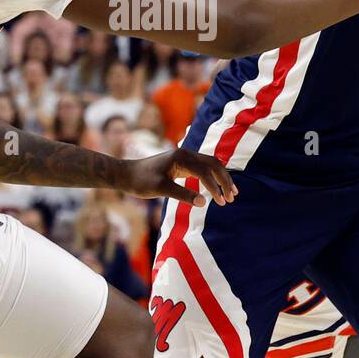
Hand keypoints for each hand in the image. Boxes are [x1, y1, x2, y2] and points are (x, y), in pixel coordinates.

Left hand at [116, 148, 237, 207]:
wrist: (126, 174)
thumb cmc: (140, 182)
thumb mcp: (161, 189)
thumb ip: (183, 195)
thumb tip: (204, 203)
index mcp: (181, 157)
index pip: (205, 172)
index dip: (215, 187)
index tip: (222, 202)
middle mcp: (185, 154)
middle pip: (214, 164)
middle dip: (225, 181)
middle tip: (232, 198)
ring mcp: (185, 157)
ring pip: (211, 165)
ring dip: (222, 178)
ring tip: (231, 194)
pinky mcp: (182, 164)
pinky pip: (204, 168)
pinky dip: (213, 177)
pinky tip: (218, 188)